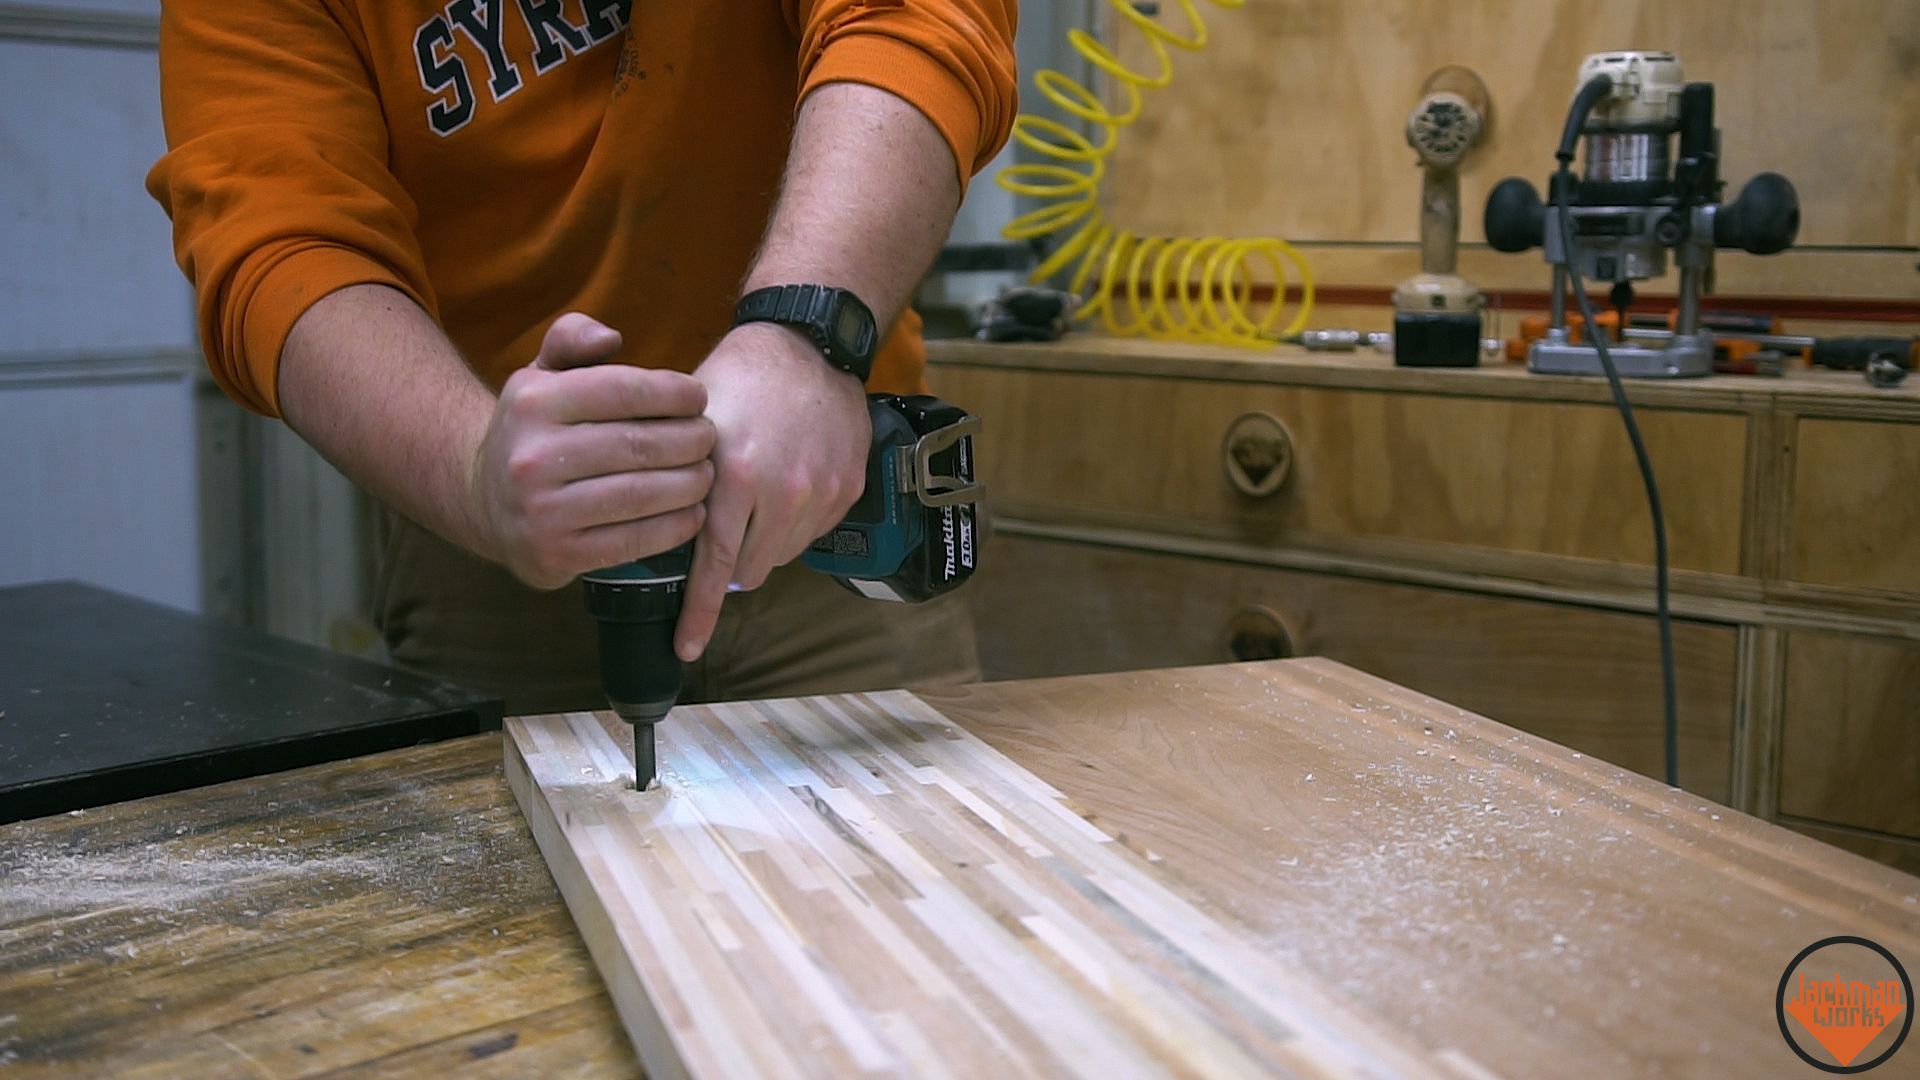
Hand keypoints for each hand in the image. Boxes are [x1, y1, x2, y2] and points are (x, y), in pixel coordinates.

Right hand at [471, 313, 716, 588]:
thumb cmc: (534, 430)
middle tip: (710, 439)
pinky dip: (674, 527)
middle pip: (639, 445)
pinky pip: (633, 540)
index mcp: (532, 402)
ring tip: (706, 474)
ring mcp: (542, 511)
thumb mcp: (540, 374)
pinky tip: (693, 514)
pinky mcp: (556, 554)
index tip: (699, 398)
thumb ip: (572, 338)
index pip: (622, 390)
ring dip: (690, 484)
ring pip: (641, 494)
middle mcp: (531, 457)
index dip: (673, 393)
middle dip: (690, 441)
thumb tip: (611, 336)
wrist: (485, 502)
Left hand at [676, 322, 869, 659]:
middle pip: (749, 570)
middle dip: (728, 564)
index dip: (699, 613)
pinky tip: (783, 490)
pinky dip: (792, 526)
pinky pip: (812, 534)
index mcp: (736, 476)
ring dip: (761, 545)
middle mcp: (783, 492)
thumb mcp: (692, 424)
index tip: (686, 649)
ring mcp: (821, 494)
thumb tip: (656, 535)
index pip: (713, 565)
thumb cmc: (737, 379)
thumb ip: (678, 483)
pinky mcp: (847, 491)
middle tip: (718, 535)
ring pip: (781, 556)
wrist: (806, 345)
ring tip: (753, 503)